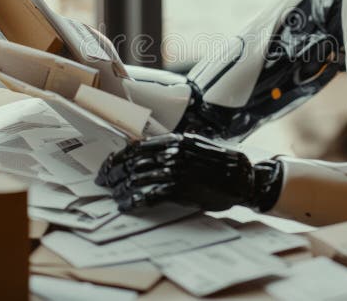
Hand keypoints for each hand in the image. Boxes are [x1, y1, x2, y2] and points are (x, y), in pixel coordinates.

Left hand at [96, 133, 282, 211]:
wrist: (242, 176)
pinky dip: (134, 201)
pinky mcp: (181, 189)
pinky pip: (149, 195)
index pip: (136, 148)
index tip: (107, 167)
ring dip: (121, 190)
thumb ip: (172, 147)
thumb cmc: (218, 162)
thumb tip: (145, 149)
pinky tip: (127, 205)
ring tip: (114, 196)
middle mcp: (172, 152)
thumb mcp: (194, 145)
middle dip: (114, 174)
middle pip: (132, 163)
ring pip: (137, 179)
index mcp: (175, 140)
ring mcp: (176, 170)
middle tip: (104, 183)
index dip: (117, 158)